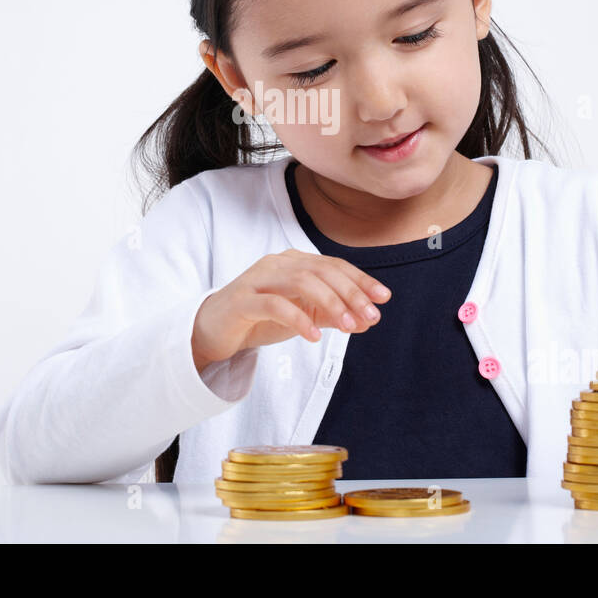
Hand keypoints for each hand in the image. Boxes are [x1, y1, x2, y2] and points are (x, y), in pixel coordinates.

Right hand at [191, 249, 390, 370]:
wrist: (213, 330)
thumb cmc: (260, 319)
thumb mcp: (303, 315)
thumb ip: (333, 315)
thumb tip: (369, 320)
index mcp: (293, 262)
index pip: (333, 265)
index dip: (360, 280)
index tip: (383, 297)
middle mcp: (277, 264)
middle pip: (321, 270)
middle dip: (351, 292)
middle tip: (372, 315)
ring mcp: (257, 280)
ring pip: (301, 282)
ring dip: (330, 303)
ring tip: (349, 326)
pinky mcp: (242, 301)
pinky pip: (275, 305)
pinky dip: (299, 318)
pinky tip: (314, 335)